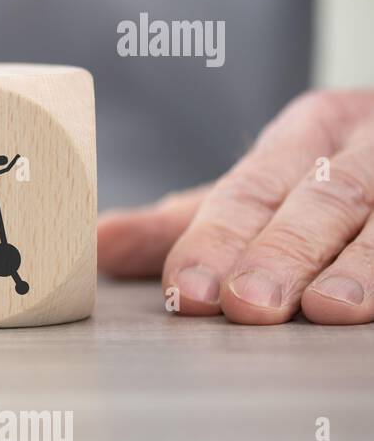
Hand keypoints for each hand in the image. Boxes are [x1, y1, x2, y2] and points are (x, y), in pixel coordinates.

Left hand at [99, 89, 373, 324]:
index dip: (216, 241)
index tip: (186, 291)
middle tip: (248, 305)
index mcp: (309, 131)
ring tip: (328, 309)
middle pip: (322, 200)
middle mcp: (368, 143)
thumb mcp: (264, 190)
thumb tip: (93, 244)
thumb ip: (185, 223)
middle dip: (283, 253)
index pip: (252, 189)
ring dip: (362, 266)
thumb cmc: (332, 175)